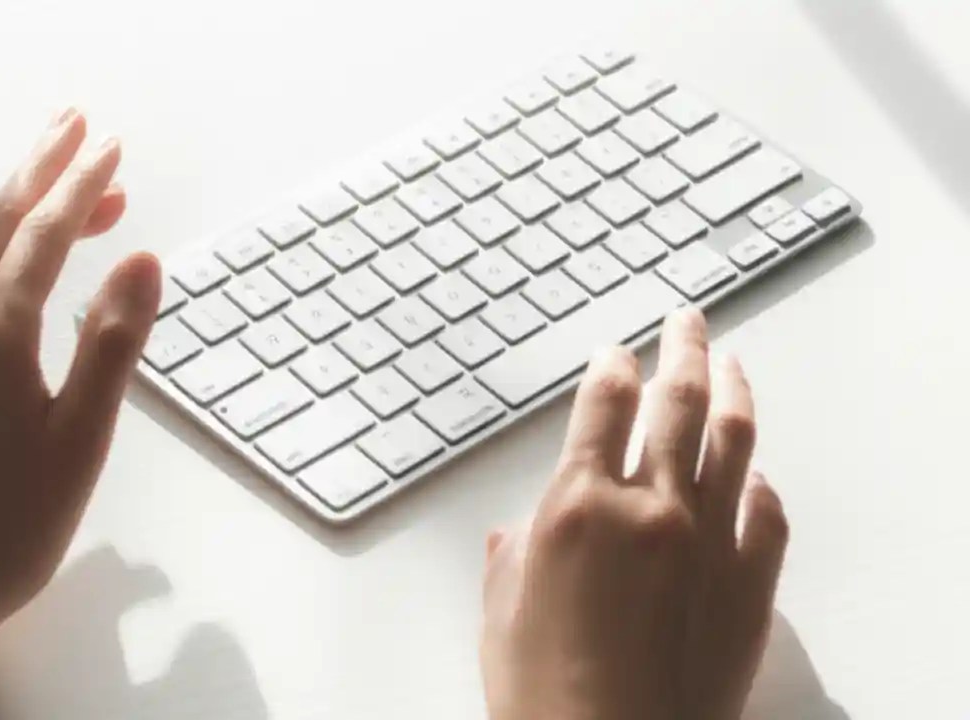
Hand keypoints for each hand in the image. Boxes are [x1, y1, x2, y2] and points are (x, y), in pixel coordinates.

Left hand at [0, 108, 161, 636]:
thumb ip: (113, 341)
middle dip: (41, 167)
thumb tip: (143, 258)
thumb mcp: (82, 436)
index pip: (46, 234)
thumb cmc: (14, 520)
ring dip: (13, 204)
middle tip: (80, 126)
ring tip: (56, 186)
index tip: (113, 145)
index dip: (82, 184)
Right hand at [480, 309, 789, 719]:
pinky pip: (768, 513)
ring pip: (733, 439)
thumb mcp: (501, 612)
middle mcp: (650, 507)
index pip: (603, 403)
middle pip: (677, 399)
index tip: (616, 350)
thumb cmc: (545, 695)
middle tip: (687, 319)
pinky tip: (758, 471)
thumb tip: (519, 533)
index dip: (611, 365)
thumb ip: (512, 555)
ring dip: (733, 389)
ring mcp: (709, 542)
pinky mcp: (751, 585)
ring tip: (731, 361)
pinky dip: (763, 482)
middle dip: (684, 347)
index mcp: (578, 506)